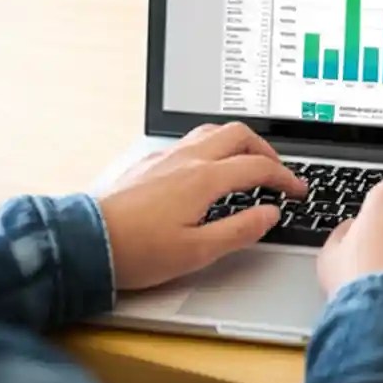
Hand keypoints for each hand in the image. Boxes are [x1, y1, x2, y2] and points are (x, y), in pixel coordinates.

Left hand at [98, 122, 306, 289]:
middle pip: (239, 134)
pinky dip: (212, 147)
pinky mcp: (149, 163)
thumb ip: (240, 230)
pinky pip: (190, 140)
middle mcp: (187, 159)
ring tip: (247, 162)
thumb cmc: (137, 250)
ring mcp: (166, 157)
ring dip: (238, 142)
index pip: (258, 166)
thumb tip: (270, 214)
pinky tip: (208, 168)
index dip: (285, 178)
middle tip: (276, 171)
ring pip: (213, 131)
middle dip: (266, 149)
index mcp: (204, 178)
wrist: (85, 242)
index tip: (297, 191)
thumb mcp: (198, 251)